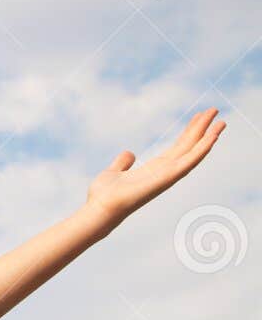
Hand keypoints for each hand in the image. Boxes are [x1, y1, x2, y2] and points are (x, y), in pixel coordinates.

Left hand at [87, 108, 224, 221]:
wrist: (99, 208)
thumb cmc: (104, 195)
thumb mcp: (113, 172)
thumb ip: (123, 163)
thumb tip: (129, 154)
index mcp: (154, 170)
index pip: (177, 148)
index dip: (188, 133)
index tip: (199, 117)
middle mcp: (164, 173)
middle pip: (187, 147)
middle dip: (201, 129)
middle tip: (214, 110)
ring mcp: (167, 176)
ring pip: (193, 153)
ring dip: (208, 137)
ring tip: (221, 121)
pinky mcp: (166, 179)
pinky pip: (189, 162)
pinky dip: (202, 149)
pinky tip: (213, 136)